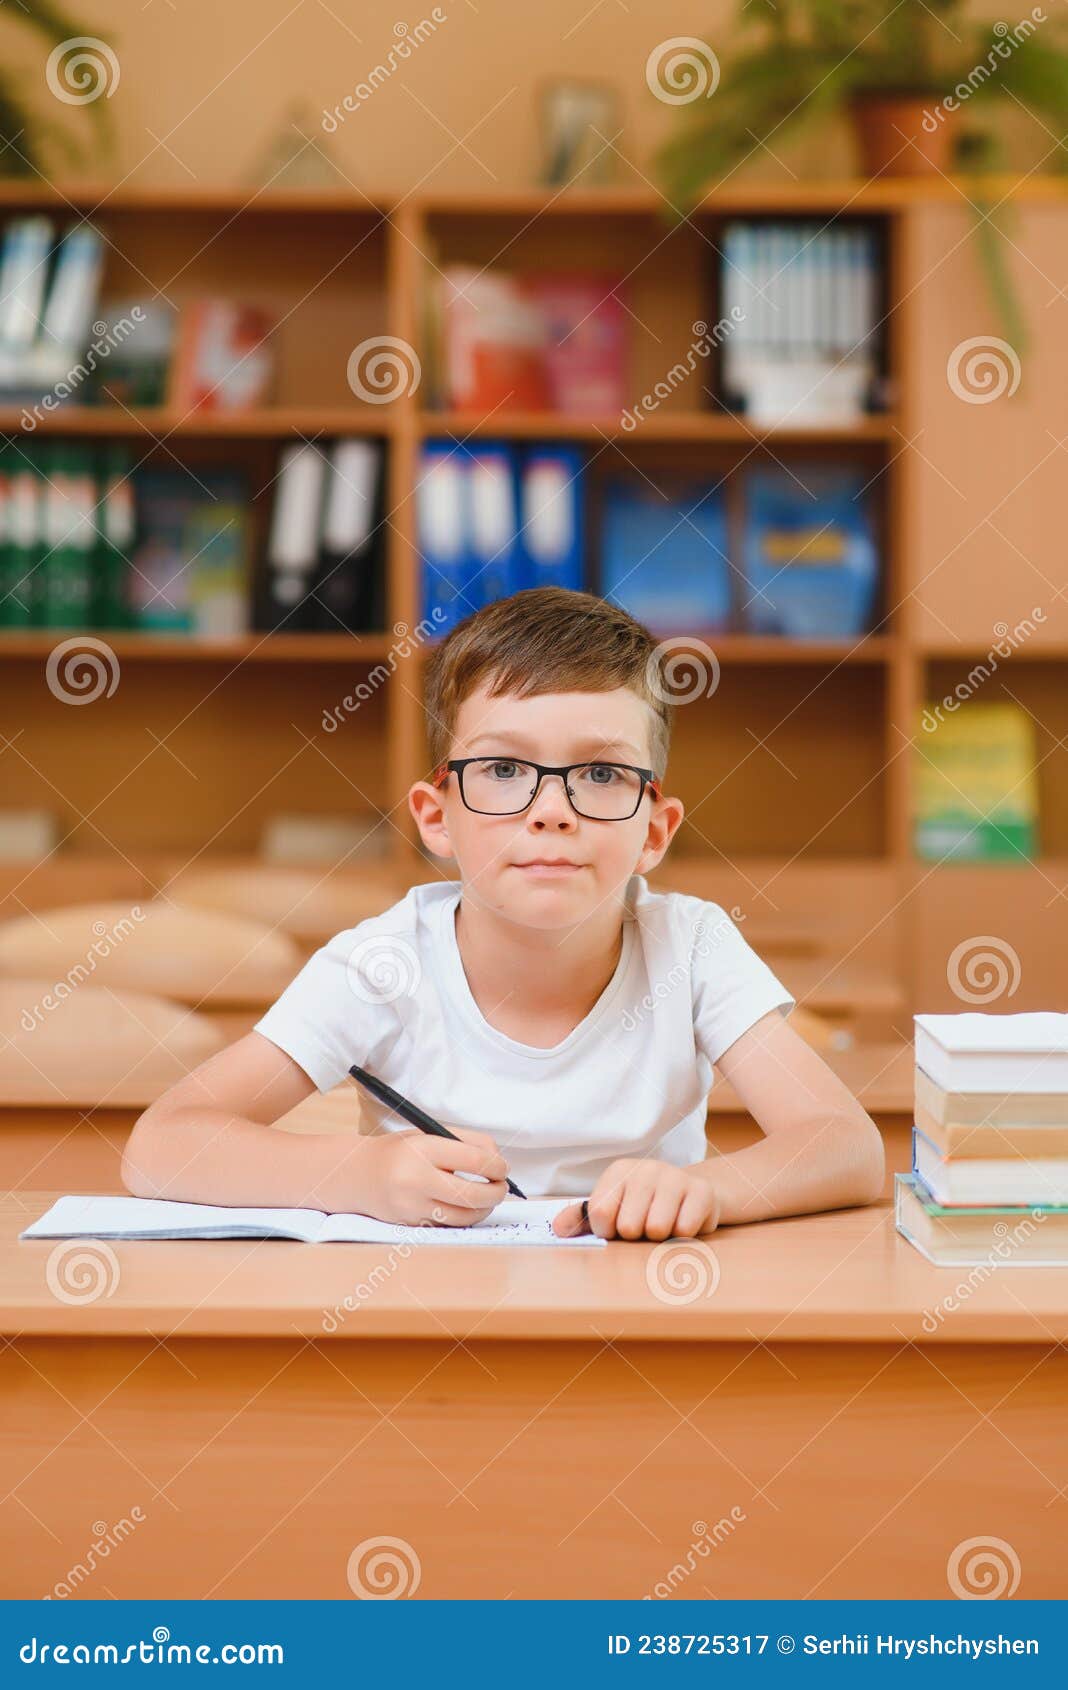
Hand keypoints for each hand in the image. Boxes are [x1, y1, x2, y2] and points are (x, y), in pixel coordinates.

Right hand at [336, 1128, 510, 1226]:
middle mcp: (414, 1179)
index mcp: (422, 1150)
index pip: (473, 1161)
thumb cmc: (399, 1152)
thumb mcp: (428, 1135)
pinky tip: (467, 1206)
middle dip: (496, 1193)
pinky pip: (449, 1225)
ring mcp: (411, 1206)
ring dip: (484, 1208)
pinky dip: (464, 1217)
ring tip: (488, 1197)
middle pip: (471, 1195)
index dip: (496, 1166)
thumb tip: (497, 1162)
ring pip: (463, 1216)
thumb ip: (465, 1143)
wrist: (357, 1175)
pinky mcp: (411, 1224)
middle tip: (502, 1187)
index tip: (503, 1168)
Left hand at [552, 1159, 719, 1240]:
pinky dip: (683, 1236)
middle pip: (628, 1226)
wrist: (690, 1193)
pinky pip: (685, 1230)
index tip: (615, 1228)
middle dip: (636, 1236)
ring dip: (660, 1238)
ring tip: (664, 1223)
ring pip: (657, 1229)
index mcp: (619, 1171)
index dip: (606, 1231)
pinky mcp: (702, 1192)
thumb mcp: (611, 1207)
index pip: (599, 1213)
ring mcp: (676, 1177)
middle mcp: (646, 1168)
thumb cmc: (643, 1205)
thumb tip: (557, 1229)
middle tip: (645, 1225)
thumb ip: (581, 1219)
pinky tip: (683, 1222)